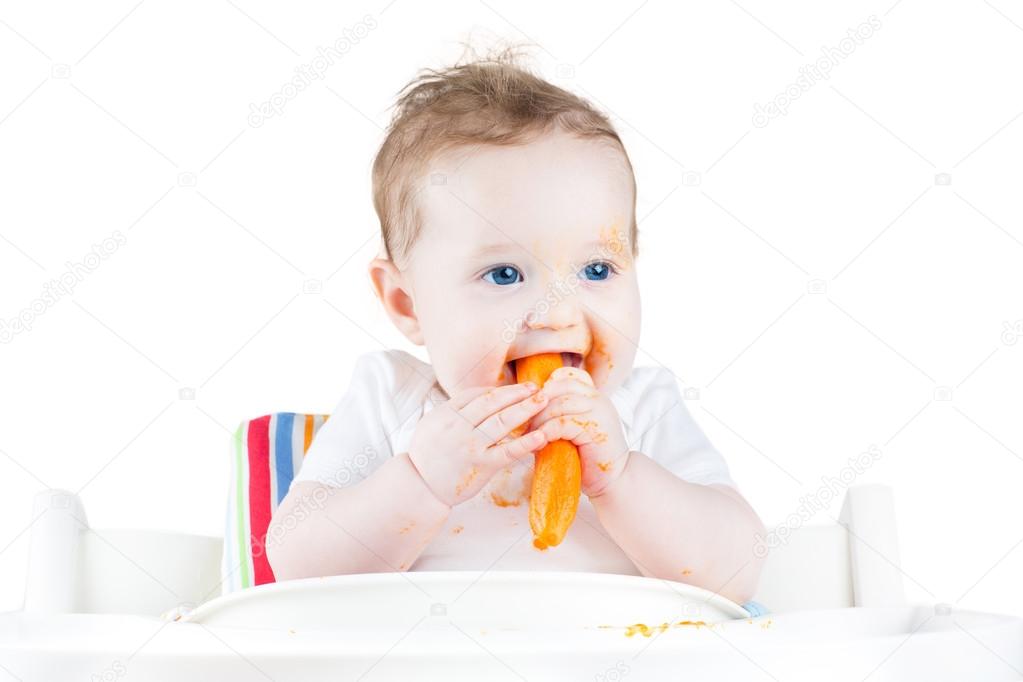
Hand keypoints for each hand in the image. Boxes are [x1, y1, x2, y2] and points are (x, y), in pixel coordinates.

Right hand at [407, 382, 550, 506]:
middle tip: (537, 387)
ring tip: (543, 400)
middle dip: (517, 392)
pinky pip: (508, 451)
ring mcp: (471, 445)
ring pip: (502, 421)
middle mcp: (459, 426)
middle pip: (493, 402)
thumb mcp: (433, 424)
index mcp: (447, 413)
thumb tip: (482, 397)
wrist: (420, 487)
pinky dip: (525, 443)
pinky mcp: (482, 465)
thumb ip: (455, 410)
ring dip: (525, 409)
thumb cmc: (428, 456)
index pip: (478, 394)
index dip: (501, 390)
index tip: (518, 389)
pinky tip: (541, 435)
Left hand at [528, 367, 629, 497]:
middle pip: (559, 388)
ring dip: (539, 420)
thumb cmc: (590, 458)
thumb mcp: (575, 430)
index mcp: (593, 397)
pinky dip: (546, 432)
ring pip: (559, 405)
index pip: (565, 379)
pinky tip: (539, 443)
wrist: (615, 480)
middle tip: (523, 422)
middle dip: (537, 405)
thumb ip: (560, 415)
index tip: (531, 409)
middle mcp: (598, 400)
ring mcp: (599, 413)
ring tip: (528, 435)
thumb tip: (527, 410)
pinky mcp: (594, 429)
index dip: (545, 391)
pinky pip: (562, 424)